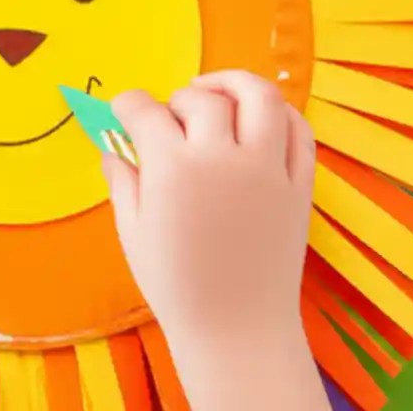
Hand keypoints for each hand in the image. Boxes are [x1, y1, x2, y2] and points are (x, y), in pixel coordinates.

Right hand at [107, 71, 326, 410]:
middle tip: (168, 117)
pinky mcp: (299, 183)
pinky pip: (297, 129)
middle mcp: (223, 156)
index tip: (123, 111)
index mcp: (173, 168)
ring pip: (259, 96)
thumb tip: (112, 147)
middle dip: (177, 99)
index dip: (127, 104)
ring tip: (216, 92)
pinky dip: (279, 112)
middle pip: (201, 99)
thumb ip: (123, 180)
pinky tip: (258, 117)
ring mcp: (268, 167)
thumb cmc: (176, 285)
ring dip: (233, 84)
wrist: (237, 328)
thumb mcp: (133, 231)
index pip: (145, 110)